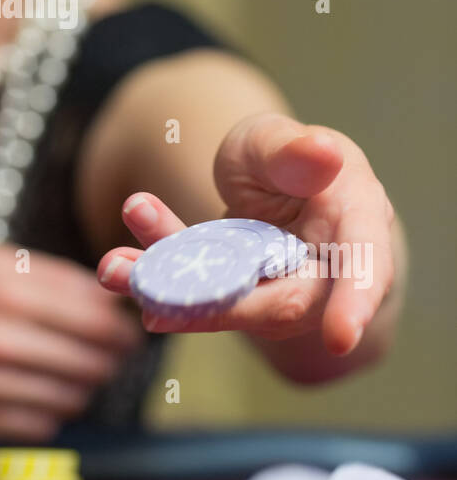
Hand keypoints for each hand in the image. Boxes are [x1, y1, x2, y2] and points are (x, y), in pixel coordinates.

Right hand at [0, 244, 141, 439]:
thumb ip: (54, 279)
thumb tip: (117, 302)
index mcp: (5, 286)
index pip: (96, 316)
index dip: (123, 326)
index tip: (130, 328)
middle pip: (92, 359)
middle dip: (112, 358)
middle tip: (114, 354)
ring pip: (72, 395)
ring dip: (85, 385)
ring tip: (78, 372)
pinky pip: (42, 424)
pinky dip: (53, 411)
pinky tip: (44, 393)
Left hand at [96, 112, 395, 357]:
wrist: (264, 180)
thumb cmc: (286, 155)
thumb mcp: (279, 140)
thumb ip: (292, 151)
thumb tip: (324, 152)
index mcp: (354, 219)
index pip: (365, 265)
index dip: (356, 301)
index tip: (339, 339)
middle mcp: (323, 267)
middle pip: (282, 301)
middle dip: (219, 305)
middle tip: (157, 304)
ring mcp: (277, 289)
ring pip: (231, 301)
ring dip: (170, 292)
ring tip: (114, 268)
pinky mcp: (234, 297)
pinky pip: (197, 292)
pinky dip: (156, 278)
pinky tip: (120, 267)